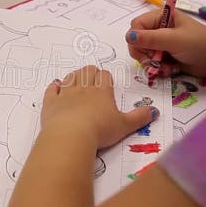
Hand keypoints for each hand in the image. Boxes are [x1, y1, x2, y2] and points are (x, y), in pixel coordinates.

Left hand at [40, 66, 156, 148]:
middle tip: (92, 82)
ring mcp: (65, 93)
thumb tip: (155, 111)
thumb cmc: (100, 130)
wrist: (70, 136)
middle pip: (87, 71)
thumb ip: (140, 118)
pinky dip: (54, 87)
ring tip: (77, 83)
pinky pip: (51, 89)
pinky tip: (56, 87)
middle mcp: (83, 87)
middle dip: (90, 73)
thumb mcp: (125, 126)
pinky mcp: (50, 102)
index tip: (107, 85)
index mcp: (102, 90)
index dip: (106, 78)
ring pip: (70, 77)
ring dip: (74, 77)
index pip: (105, 75)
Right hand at [127, 9, 205, 77]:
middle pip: (137, 42)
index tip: (145, 51)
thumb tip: (128, 36)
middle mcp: (158, 29)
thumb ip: (151, 39)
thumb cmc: (198, 43)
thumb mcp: (174, 40)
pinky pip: (152, 63)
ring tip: (164, 68)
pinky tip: (169, 70)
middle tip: (153, 62)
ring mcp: (162, 43)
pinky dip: (158, 69)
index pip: (136, 26)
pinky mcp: (165, 56)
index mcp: (160, 17)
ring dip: (151, 64)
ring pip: (143, 55)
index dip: (136, 39)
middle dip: (143, 54)